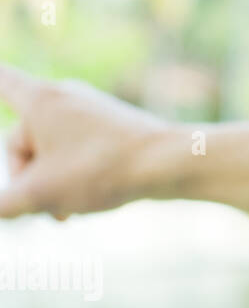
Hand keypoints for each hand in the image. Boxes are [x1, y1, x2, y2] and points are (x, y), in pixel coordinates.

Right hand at [0, 64, 168, 220]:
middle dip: (28, 180)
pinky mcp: (110, 126)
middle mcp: (64, 96)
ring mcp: (90, 110)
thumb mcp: (39, 194)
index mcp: (39, 100)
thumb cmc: (104, 170)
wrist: (173, 162)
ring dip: (52, 185)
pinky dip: (75, 178)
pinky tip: (85, 203)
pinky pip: (77, 153)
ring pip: (51, 153)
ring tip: (69, 211)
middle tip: (49, 208)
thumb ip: (1, 204)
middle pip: (21, 141)